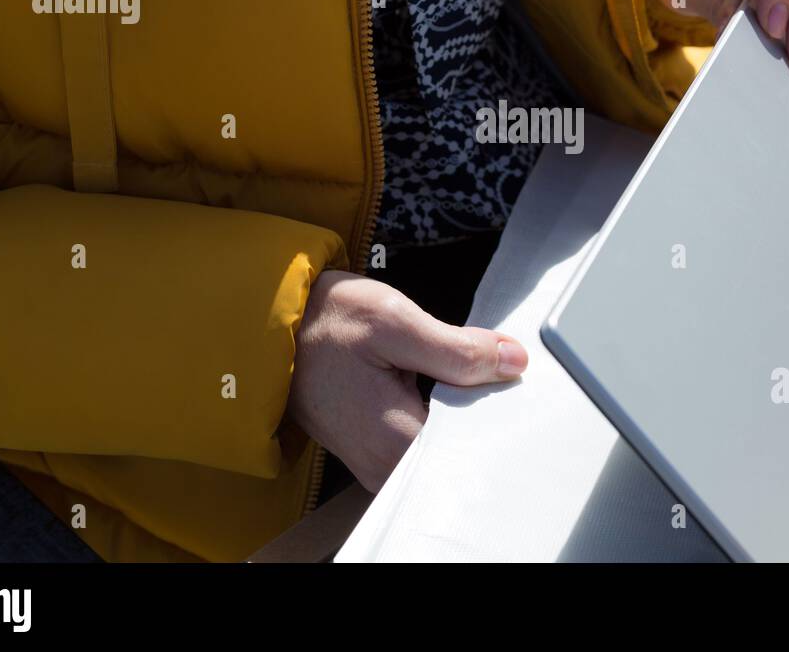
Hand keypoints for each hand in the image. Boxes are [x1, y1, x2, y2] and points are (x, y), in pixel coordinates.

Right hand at [287, 270, 527, 491]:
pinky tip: (459, 384)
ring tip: (486, 372)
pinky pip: (428, 444)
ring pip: (448, 448)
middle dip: (491, 410)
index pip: (477, 444)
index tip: (518, 376)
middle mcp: (388, 468)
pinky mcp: (376, 454)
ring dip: (471, 411)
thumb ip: (457, 349)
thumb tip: (513, 362)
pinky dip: (450, 415)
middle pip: (465, 451)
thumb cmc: (324, 321)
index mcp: (397, 442)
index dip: (505, 408)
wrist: (270, 329)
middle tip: (506, 367)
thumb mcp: (393, 320)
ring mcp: (379, 466)